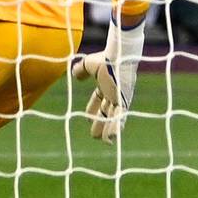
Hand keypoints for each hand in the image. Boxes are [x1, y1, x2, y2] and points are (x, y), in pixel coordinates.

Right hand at [71, 20, 145, 143]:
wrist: (118, 55)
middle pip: (106, 113)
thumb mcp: (90, 64)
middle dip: (99, 124)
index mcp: (106, 87)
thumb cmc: (107, 57)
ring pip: (113, 118)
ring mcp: (119, 99)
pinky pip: (118, 117)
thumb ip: (81, 70)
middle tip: (94, 135)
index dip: (92, 110)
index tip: (87, 119)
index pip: (98, 102)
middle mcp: (114, 94)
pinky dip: (115, 128)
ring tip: (106, 142)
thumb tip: (74, 75)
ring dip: (108, 130)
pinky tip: (111, 138)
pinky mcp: (123, 101)